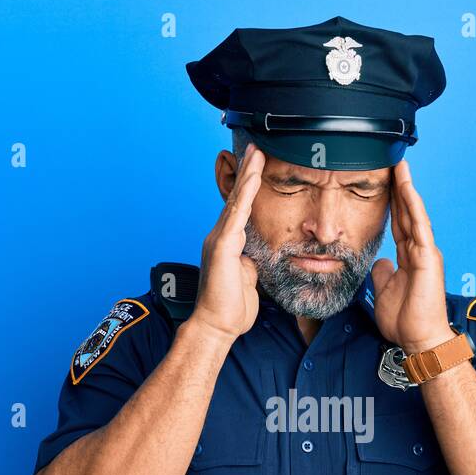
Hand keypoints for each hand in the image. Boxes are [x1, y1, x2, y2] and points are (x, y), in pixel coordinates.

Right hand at [191, 142, 265, 342]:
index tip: (258, 167)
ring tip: (257, 153)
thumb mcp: (247, 279)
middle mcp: (220, 236)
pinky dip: (246, 193)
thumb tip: (255, 256)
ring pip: (236, 201)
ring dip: (247, 175)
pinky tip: (254, 177)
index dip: (248, 188)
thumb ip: (250, 263)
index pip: (240, 210)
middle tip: (257, 148)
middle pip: (236, 198)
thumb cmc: (231, 308)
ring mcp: (219, 239)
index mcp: (228, 244)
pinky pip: (237, 214)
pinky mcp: (222, 246)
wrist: (217, 325)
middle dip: (247, 173)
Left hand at [370, 159, 453, 353]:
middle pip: (407, 213)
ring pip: (414, 214)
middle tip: (392, 163)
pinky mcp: (428, 257)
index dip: (392, 202)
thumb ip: (383, 274)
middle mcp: (420, 251)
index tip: (385, 182)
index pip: (399, 223)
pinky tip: (407, 189)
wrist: (419, 339)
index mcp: (409, 257)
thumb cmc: (405, 319)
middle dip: (399, 188)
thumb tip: (379, 262)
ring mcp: (426, 252)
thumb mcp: (384, 291)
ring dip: (407, 189)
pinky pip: (419, 227)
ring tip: (399, 166)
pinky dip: (413, 206)